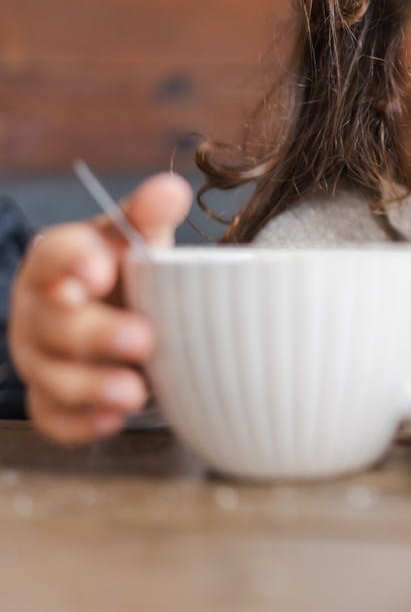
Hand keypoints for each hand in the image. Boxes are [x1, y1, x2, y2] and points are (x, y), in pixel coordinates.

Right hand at [8, 173, 192, 443]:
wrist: (122, 313)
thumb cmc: (127, 271)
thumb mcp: (138, 240)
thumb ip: (150, 215)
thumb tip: (171, 189)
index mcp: (57, 261)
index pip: (54, 256)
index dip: (73, 263)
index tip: (102, 272)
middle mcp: (37, 309)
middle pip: (52, 323)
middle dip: (95, 333)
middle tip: (143, 339)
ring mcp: (39, 356)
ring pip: (50, 375)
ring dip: (92, 385)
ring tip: (136, 392)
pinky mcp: (50, 397)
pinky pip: (52, 416)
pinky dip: (80, 423)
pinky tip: (112, 421)